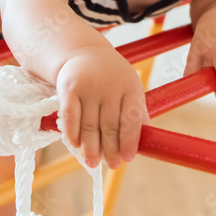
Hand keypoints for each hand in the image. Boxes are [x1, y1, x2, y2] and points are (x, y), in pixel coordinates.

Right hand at [56, 44, 149, 169]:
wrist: (84, 51)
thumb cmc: (111, 76)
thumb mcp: (130, 87)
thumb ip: (137, 112)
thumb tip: (146, 141)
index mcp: (130, 87)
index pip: (131, 120)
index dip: (129, 142)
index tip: (127, 159)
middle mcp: (110, 86)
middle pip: (109, 126)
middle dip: (110, 150)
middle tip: (111, 164)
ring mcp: (89, 87)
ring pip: (89, 126)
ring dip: (90, 148)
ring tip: (92, 162)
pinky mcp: (69, 88)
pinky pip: (70, 118)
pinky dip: (72, 134)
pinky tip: (76, 145)